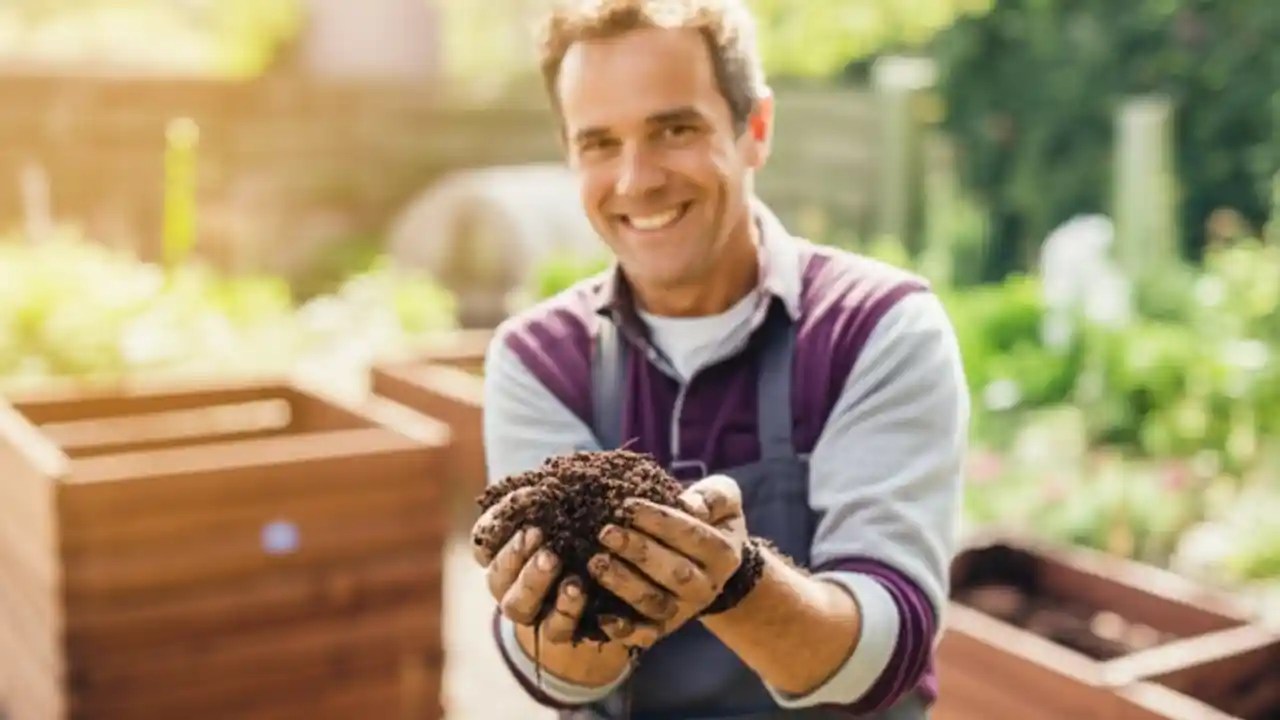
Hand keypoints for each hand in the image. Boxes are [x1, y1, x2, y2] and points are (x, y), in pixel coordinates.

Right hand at [470, 489, 585, 643]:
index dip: (498, 523)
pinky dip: (564, 610)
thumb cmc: (580, 533)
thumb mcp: (565, 513)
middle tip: (537, 534)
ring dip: (534, 582)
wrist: (608, 586)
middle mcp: (508, 586)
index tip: (526, 499)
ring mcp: (531, 612)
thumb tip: (546, 481)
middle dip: (515, 554)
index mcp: (502, 554)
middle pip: (497, 576)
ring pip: (518, 606)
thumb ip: (549, 500)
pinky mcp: (558, 632)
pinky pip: (554, 629)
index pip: (484, 540)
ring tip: (554, 560)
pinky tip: (578, 589)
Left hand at [588, 474, 747, 648]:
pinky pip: (642, 634)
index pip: (692, 536)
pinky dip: (621, 629)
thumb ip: (712, 497)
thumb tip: (688, 504)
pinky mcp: (661, 628)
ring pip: (654, 603)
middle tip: (606, 532)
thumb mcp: (720, 500)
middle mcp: (706, 587)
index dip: (660, 521)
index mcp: (723, 554)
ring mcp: (683, 611)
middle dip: (639, 552)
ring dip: (623, 584)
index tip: (628, 505)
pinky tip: (600, 615)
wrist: (708, 565)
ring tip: (596, 562)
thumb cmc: (706, 521)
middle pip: (674, 573)